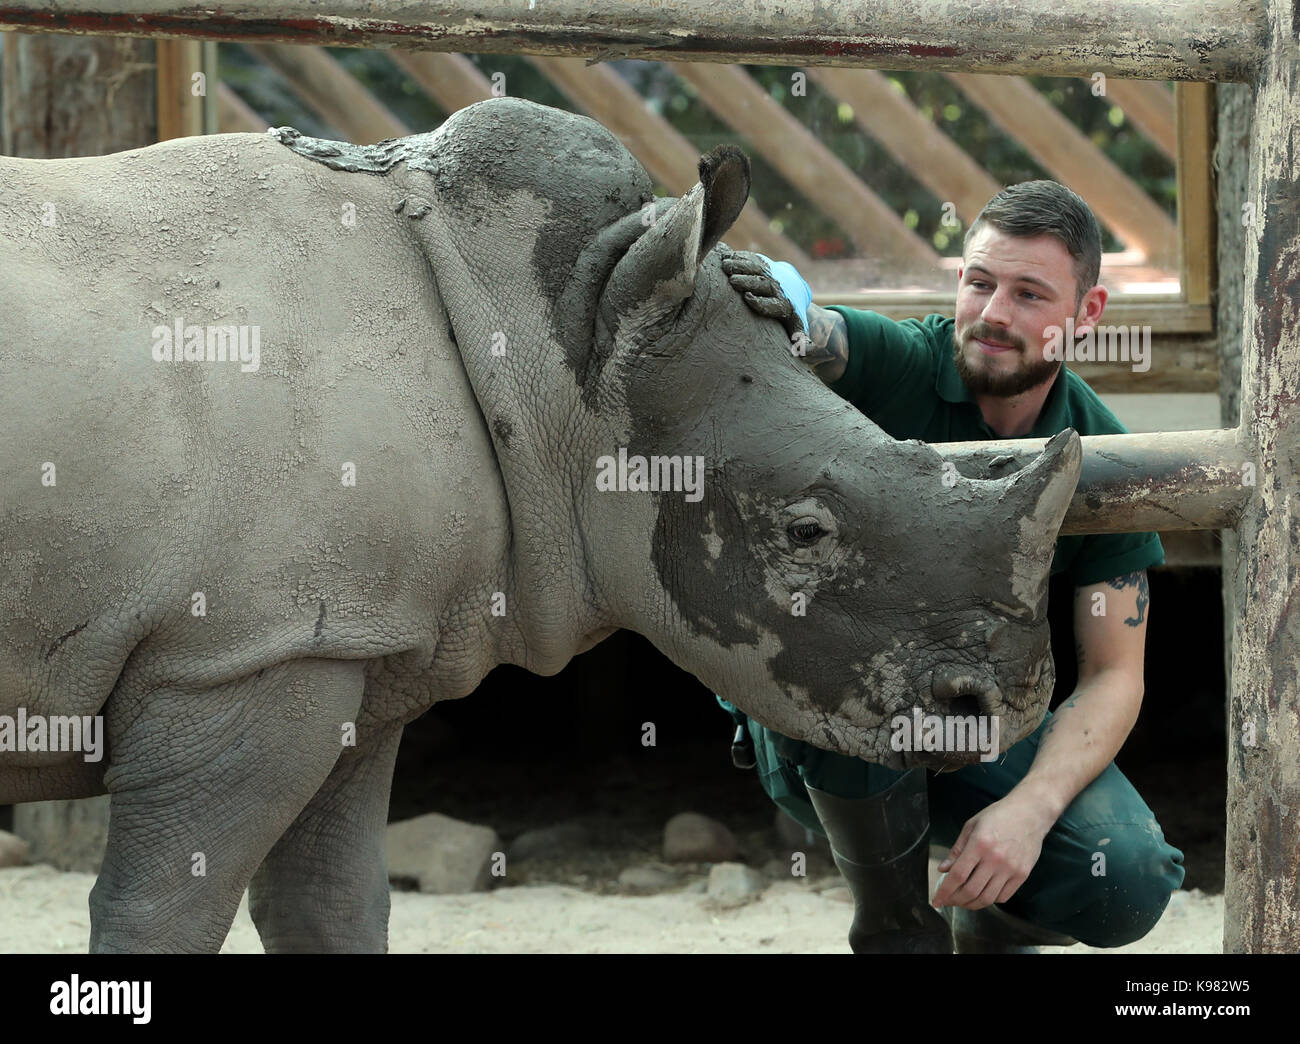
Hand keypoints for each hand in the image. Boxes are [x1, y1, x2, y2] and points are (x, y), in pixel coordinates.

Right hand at [720, 250, 810, 338]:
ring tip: (724, 266)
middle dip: (747, 280)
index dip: (759, 301)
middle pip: (761, 283)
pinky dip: (737, 257)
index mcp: (783, 305)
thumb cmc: (787, 312)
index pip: (772, 304)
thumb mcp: (796, 325)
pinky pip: (749, 258)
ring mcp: (768, 272)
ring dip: (739, 265)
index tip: (747, 298)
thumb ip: (800, 338)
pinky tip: (724, 259)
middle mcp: (776, 286)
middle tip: (732, 281)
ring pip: (755, 267)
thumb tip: (805, 351)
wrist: (792, 286)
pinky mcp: (762, 262)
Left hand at [930, 792, 1054, 909]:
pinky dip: (990, 900)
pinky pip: (1003, 896)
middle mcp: (995, 859)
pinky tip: (982, 895)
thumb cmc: (998, 816)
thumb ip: (957, 849)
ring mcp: (1011, 869)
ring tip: (963, 901)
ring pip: (987, 898)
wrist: (1030, 813)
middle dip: (955, 900)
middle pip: (971, 890)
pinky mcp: (1022, 875)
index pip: (958, 875)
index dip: (945, 891)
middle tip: (948, 901)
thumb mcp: (971, 825)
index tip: (936, 900)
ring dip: (971, 904)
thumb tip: (943, 869)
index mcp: (979, 844)